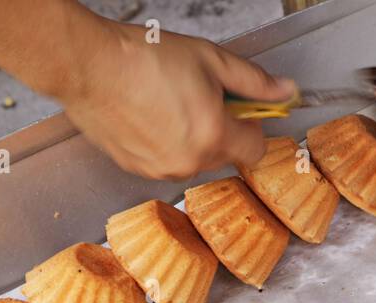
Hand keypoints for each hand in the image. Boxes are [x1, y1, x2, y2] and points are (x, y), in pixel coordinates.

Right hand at [64, 21, 295, 179]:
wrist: (90, 67)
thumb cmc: (144, 58)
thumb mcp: (211, 59)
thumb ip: (254, 81)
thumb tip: (286, 90)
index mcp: (213, 136)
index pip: (256, 150)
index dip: (253, 127)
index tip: (242, 110)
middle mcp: (189, 162)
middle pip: (224, 155)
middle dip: (220, 129)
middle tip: (200, 96)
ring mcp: (161, 170)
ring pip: (193, 160)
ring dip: (191, 138)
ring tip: (169, 104)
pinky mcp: (137, 170)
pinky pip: (165, 162)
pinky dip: (165, 144)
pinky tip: (150, 116)